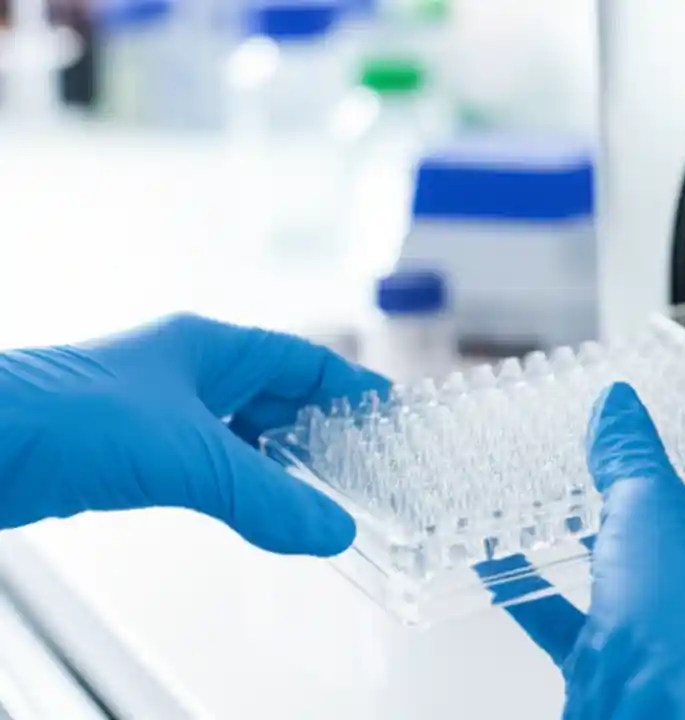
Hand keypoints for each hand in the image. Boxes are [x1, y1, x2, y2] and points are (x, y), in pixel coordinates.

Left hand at [0, 313, 388, 555]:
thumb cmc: (64, 416)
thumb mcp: (187, 457)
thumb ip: (265, 498)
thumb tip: (332, 531)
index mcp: (207, 346)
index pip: (301, 361)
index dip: (349, 387)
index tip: (390, 414)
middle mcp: (188, 373)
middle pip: (276, 398)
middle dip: (322, 433)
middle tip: (368, 467)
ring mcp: (160, 413)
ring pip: (243, 438)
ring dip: (282, 467)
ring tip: (327, 496)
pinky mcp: (133, 454)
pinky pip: (210, 469)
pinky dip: (243, 490)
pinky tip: (262, 512)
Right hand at [481, 383, 684, 719]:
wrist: (656, 718)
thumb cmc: (682, 623)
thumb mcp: (651, 507)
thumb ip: (630, 454)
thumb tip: (618, 404)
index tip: (657, 434)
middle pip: (655, 532)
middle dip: (620, 499)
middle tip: (586, 456)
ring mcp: (646, 627)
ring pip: (605, 572)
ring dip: (570, 539)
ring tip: (536, 498)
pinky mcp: (601, 659)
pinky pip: (556, 615)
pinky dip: (523, 587)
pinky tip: (491, 561)